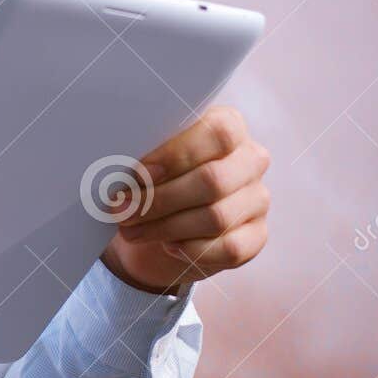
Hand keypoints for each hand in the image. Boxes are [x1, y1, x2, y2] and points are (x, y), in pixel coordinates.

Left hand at [100, 105, 270, 295]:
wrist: (159, 225)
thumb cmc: (151, 180)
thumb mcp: (145, 160)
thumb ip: (144, 156)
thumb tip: (121, 170)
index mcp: (228, 127)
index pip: (219, 132)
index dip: (177, 154)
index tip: (138, 173)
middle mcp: (249, 160)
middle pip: (214, 180)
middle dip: (160, 199)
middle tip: (122, 209)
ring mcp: (256, 198)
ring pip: (217, 217)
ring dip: (165, 227)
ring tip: (131, 229)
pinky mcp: (256, 235)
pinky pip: (228, 248)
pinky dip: (191, 250)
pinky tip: (168, 246)